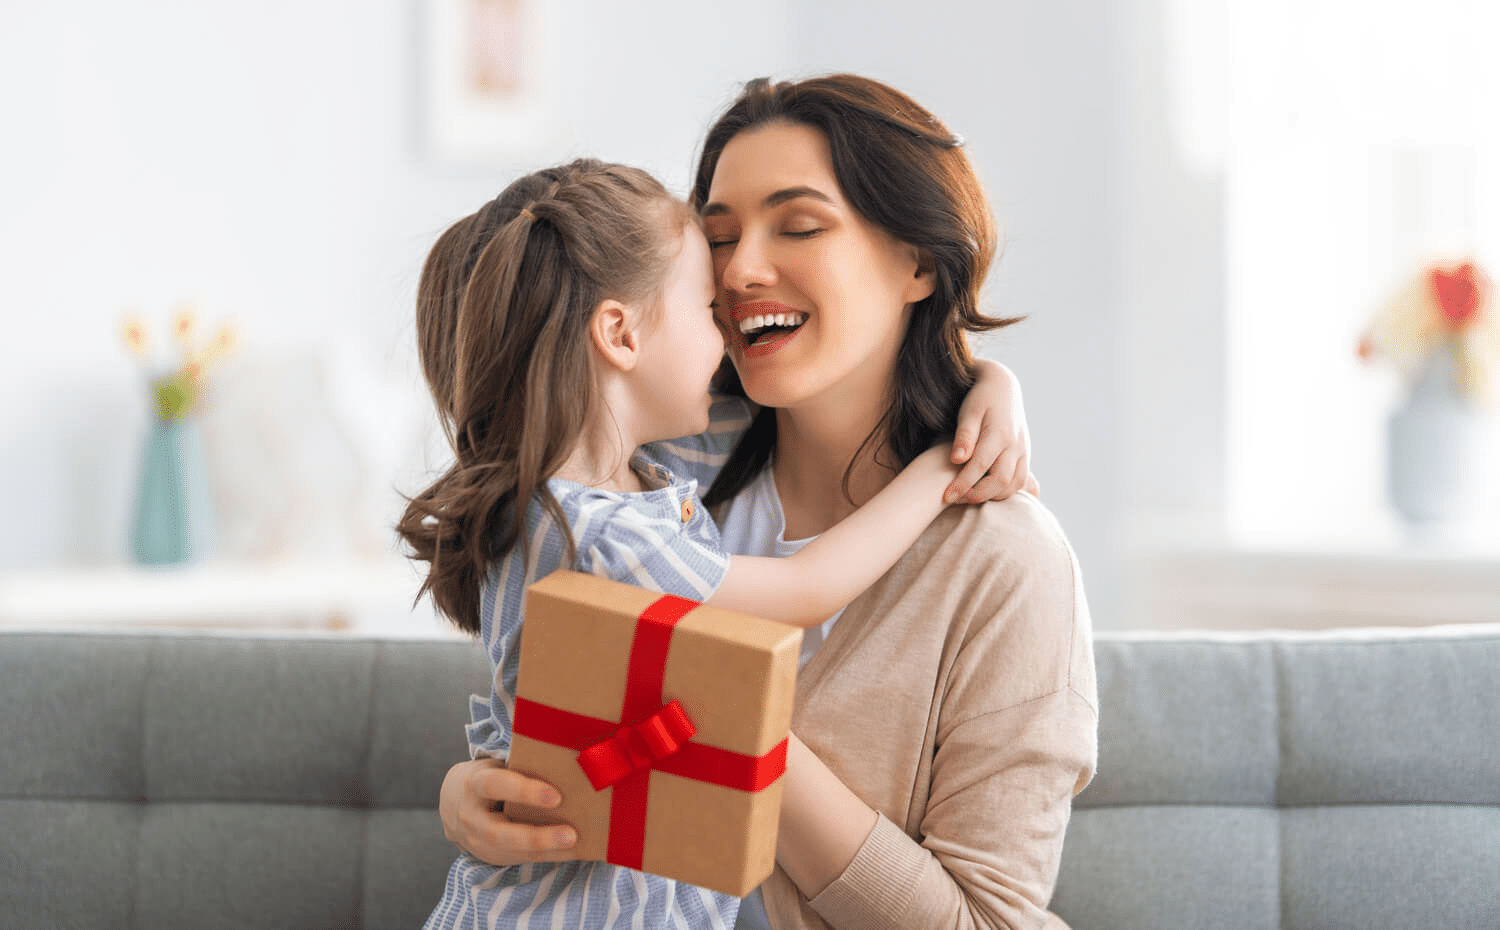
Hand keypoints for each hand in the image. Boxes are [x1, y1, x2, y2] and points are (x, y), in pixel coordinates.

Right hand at [439, 758, 580, 864]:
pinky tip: (573, 852)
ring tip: (577, 846)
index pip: (495, 786)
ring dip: (547, 851)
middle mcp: (471, 817)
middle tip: (571, 835)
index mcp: (474, 784)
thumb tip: (565, 758)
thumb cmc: (486, 777)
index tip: (556, 796)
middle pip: (500, 833)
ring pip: (511, 852)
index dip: (524, 791)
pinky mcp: (490, 857)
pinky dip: (548, 856)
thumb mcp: (494, 766)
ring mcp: (477, 842)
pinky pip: (520, 859)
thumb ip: (520, 766)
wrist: (452, 804)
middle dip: (537, 837)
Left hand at [946, 359, 1034, 502]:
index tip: (946, 496)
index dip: (963, 484)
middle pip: (1000, 481)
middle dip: (977, 495)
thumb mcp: (969, 412)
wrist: (1003, 387)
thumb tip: (958, 459)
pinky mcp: (1026, 455)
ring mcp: (1023, 451)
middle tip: (954, 498)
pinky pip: (1020, 481)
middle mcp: (1015, 445)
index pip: (980, 467)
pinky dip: (1005, 492)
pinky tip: (987, 492)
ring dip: (992, 496)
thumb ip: (964, 436)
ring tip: (967, 496)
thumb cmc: (980, 399)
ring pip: (1013, 485)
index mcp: (1000, 434)